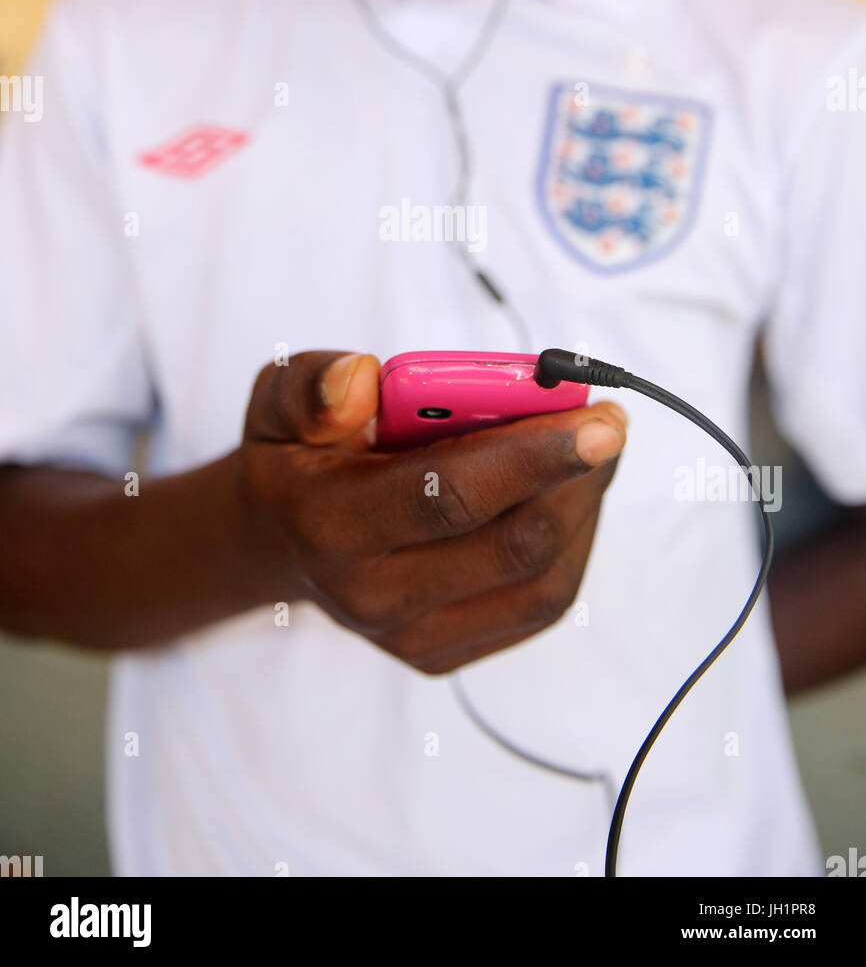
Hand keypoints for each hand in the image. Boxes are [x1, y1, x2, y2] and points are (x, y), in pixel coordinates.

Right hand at [238, 351, 626, 674]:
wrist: (278, 542)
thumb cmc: (294, 455)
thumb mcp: (278, 398)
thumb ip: (311, 384)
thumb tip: (363, 380)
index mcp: (330, 524)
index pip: (450, 495)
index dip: (533, 456)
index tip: (600, 420)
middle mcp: (374, 596)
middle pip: (513, 544)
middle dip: (578, 478)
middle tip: (609, 420)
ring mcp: (414, 637)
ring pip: (542, 584)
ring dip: (585, 510)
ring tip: (595, 452)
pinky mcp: (446, 653)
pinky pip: (538, 605)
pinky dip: (573, 544)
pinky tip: (570, 495)